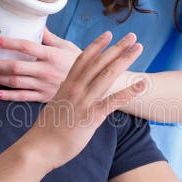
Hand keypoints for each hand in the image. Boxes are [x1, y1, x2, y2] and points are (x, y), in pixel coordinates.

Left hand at [0, 28, 81, 101]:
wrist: (94, 85)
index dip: (9, 43)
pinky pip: (23, 97)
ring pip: (16, 82)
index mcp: (51, 55)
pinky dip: (8, 96)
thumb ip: (49, 37)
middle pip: (16, 66)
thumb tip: (38, 23)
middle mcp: (46, 70)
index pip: (26, 47)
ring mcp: (44, 85)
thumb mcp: (66, 46)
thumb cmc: (78, 63)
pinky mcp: (44, 97)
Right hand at [23, 31, 144, 170]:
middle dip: (116, 48)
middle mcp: (76, 89)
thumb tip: (64, 86)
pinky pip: (112, 102)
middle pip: (99, 62)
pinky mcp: (90, 117)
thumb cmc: (45, 130)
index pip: (82, 59)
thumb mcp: (53, 104)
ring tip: (138, 49)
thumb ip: (61, 93)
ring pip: (106, 75)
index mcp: (66, 85)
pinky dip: (129, 92)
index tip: (108, 34)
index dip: (96, 45)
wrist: (39, 147)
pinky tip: (142, 85)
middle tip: (131, 36)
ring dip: (124, 60)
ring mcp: (83, 102)